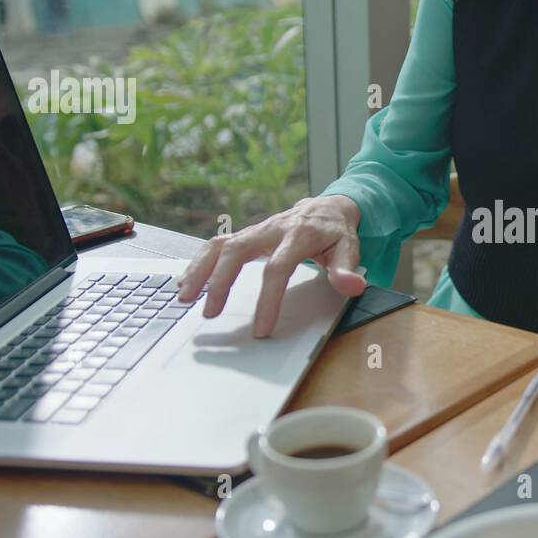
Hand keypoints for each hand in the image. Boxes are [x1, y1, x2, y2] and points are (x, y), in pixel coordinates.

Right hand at [177, 195, 367, 337]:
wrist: (327, 208)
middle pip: (237, 251)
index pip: (277, 268)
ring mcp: (255, 231)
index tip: (260, 329)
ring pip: (220, 245)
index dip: (268, 299)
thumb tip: (352, 287)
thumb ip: (347, 269)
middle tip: (209, 313)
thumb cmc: (337, 234)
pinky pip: (216, 245)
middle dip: (220, 282)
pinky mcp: (246, 235)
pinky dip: (198, 262)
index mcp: (298, 235)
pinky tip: (186, 283)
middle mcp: (271, 230)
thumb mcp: (350, 249)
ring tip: (184, 297)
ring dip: (200, 270)